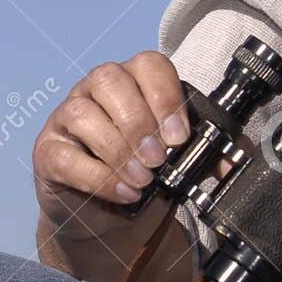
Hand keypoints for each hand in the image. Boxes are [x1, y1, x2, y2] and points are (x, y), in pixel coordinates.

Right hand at [32, 51, 189, 242]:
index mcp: (134, 82)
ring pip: (82, 112)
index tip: (180, 136)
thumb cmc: (145, 175)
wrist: (108, 217)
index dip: (165, 96)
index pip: (148, 65)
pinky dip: (98, 177)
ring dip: (117, 148)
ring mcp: (67, 118)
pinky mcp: (48, 152)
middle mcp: (96, 91)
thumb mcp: (180, 160)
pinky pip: (65, 155)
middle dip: (139, 121)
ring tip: (143, 179)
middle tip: (158, 160)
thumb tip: (233, 163)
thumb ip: (207, 155)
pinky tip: (123, 192)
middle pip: (110, 80)